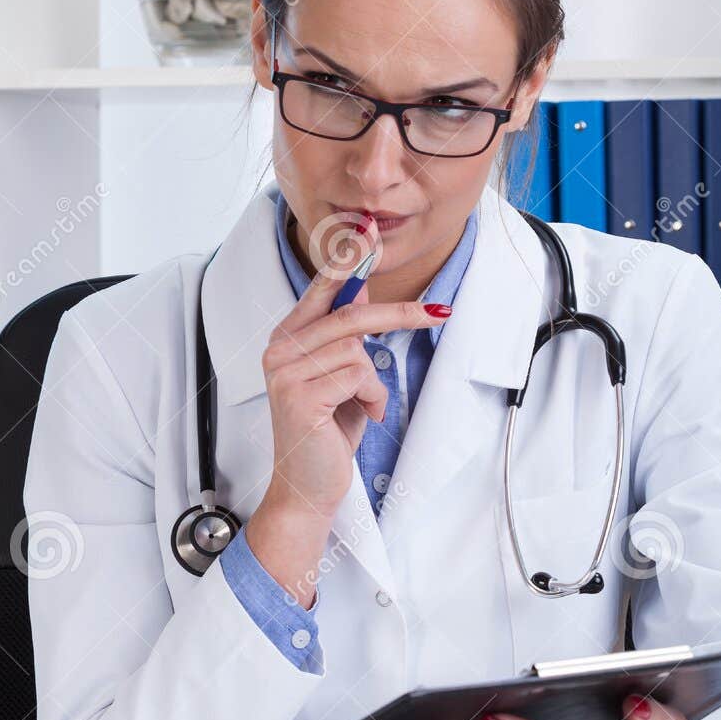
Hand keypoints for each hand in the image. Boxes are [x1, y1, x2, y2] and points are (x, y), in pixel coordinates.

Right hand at [260, 227, 447, 519]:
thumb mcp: (339, 377)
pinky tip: (359, 418)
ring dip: (374, 382)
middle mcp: (279, 349)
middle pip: (351, 314)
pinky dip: (371, 399)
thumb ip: (343, 335)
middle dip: (401, 313)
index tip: (368, 231)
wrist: (306, 488)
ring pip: (358, 349)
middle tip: (441, 311)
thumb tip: (362, 289)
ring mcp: (285, 372)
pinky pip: (358, 376)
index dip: (347, 260)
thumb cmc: (325, 434)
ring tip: (362, 406)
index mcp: (285, 339)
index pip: (321, 288)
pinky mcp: (300, 395)